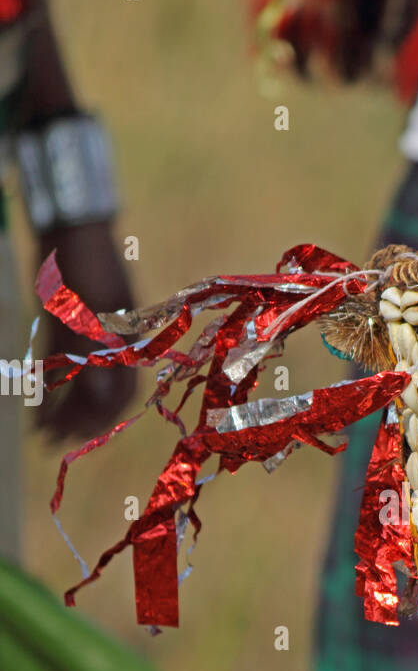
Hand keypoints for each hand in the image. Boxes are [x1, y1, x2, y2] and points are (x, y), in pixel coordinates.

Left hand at [35, 221, 136, 440]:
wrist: (71, 229)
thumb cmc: (84, 266)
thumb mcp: (87, 311)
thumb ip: (93, 355)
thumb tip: (100, 398)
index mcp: (126, 344)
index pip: (120, 393)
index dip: (99, 418)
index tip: (74, 436)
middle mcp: (112, 346)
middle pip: (100, 396)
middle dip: (77, 420)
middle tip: (51, 441)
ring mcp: (91, 339)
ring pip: (79, 385)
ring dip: (61, 410)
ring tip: (41, 431)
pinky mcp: (68, 330)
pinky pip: (61, 368)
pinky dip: (50, 388)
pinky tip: (37, 405)